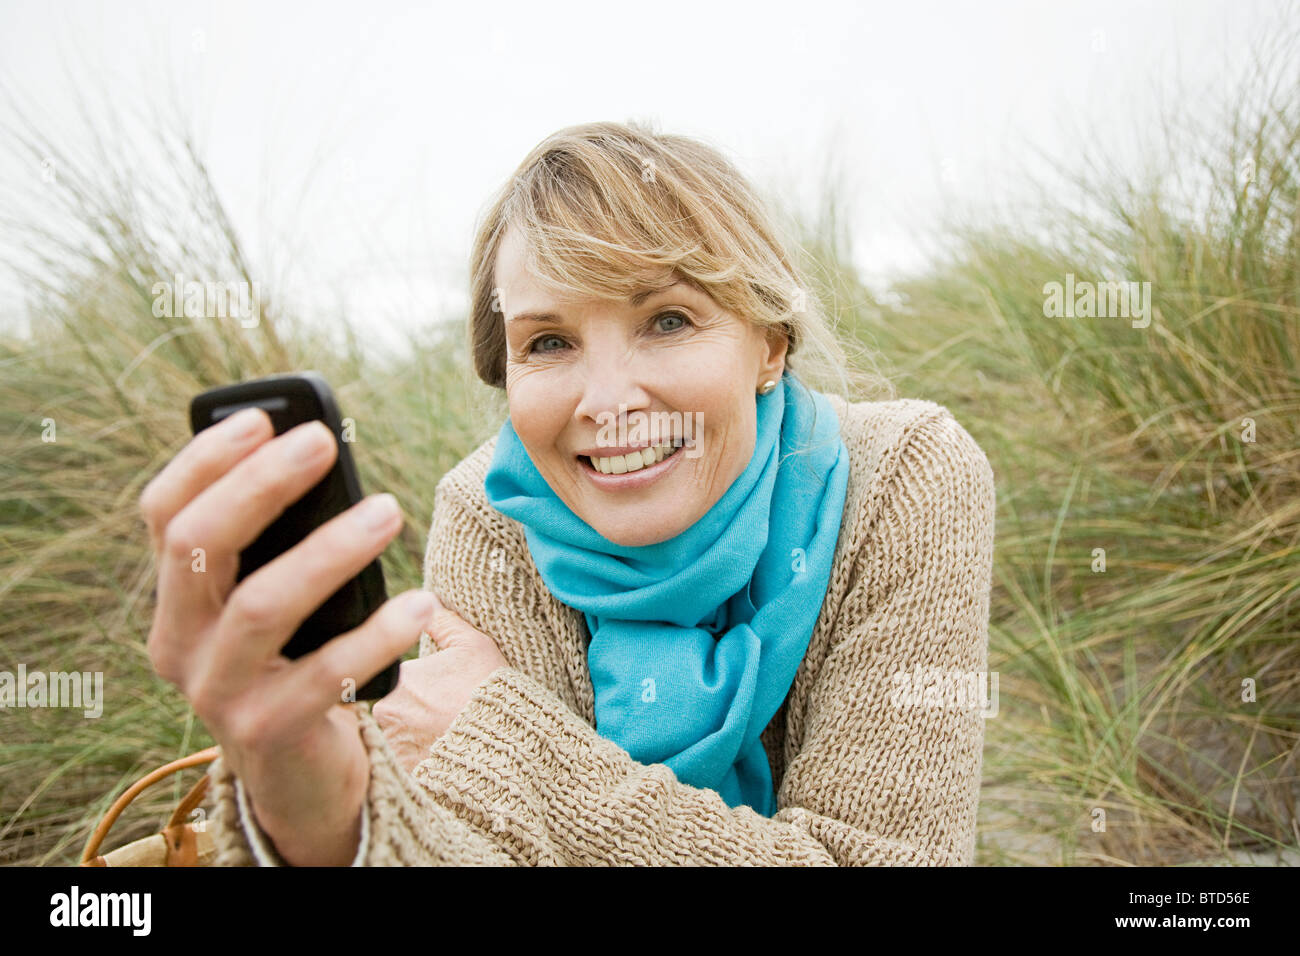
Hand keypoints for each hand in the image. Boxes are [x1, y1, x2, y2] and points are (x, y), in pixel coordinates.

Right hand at [138, 406, 432, 864]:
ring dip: (328, 551)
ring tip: (390, 512)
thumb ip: (281, 546)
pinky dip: (375, 634)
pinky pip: (323, 675)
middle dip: (260, 485)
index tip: (263, 418)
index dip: (206, 460)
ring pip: (261, 606)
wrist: (300, 774)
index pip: (164, 515)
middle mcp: (178, 643)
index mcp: (175, 598)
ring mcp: (216, 692)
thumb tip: (327, 463)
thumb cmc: (297, 660)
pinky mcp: (267, 732)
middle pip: (198, 546)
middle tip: (324, 443)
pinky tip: (420, 604)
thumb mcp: (275, 601)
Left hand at [372, 593, 509, 772]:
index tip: (446, 688)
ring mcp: (393, 746)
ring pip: (399, 733)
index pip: (402, 674)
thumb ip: (442, 621)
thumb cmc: (489, 691)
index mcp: (399, 676)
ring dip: (417, 733)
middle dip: (417, 707)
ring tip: (450, 733)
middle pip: (397, 704)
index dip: (426, 681)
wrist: (504, 749)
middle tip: (449, 711)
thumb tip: (424, 600)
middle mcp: (386, 712)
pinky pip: (406, 761)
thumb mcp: (472, 645)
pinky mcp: (403, 774)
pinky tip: (446, 753)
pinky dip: (421, 758)